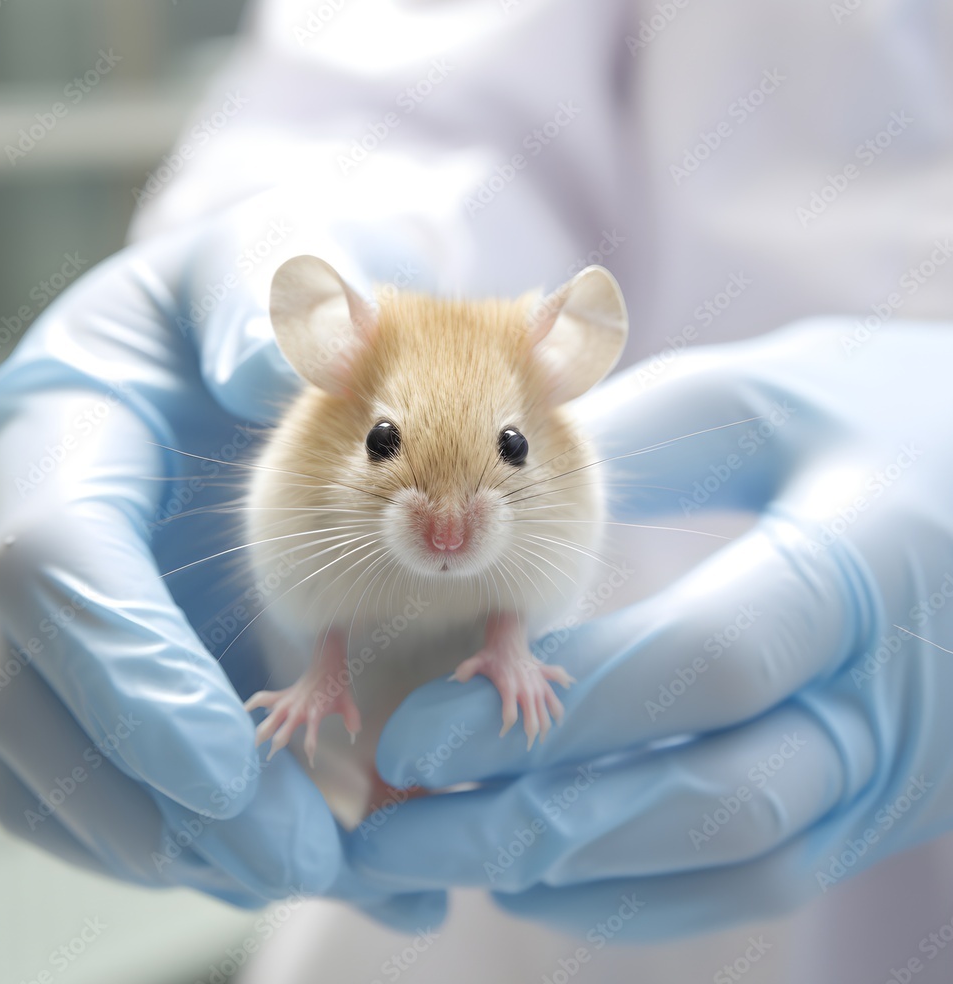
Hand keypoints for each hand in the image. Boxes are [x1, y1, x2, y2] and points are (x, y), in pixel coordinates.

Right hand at [0, 197, 441, 927]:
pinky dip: (173, 825)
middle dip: (149, 793)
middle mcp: (27, 524)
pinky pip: (95, 762)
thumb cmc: (262, 287)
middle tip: (290, 861)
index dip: (124, 672)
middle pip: (31, 692)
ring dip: (165, 837)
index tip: (228, 766)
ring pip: (51, 754)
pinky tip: (270, 853)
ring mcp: (54, 601)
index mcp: (55, 429)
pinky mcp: (99, 648)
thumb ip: (271, 289)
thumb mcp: (272, 252)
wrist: (253, 332)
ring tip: (298, 875)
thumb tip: (277, 354)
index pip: (53, 564)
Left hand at [348, 317, 952, 938]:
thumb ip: (636, 443)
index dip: (552, 709)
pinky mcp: (877, 799)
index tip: (415, 731)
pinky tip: (542, 873)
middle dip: (533, 821)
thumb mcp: (762, 402)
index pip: (697, 665)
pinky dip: (643, 889)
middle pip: (707, 794)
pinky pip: (759, 874)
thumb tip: (497, 500)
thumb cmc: (874, 419)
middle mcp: (893, 692)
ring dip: (576, 870)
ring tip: (447, 846)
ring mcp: (896, 764)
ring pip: (730, 857)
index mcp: (864, 562)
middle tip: (395, 827)